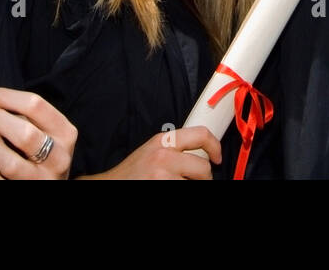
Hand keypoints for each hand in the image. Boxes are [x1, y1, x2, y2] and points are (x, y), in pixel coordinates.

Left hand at [0, 86, 77, 179]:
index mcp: (66, 133)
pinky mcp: (24, 192)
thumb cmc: (44, 155)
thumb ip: (29, 117)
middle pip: (24, 133)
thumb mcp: (49, 132)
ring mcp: (42, 179)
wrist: (50, 186)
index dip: (5, 96)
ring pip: (9, 162)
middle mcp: (58, 158)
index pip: (35, 105)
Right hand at [79, 127, 221, 179]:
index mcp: (164, 140)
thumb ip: (175, 149)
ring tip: (176, 184)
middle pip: (203, 168)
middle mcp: (164, 156)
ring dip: (189, 186)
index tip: (217, 158)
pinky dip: (181, 193)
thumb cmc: (132, 173)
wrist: (111, 185)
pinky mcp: (161, 189)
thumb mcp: (153, 150)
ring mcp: (163, 176)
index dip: (215, 147)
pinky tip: (170, 189)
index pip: (201, 134)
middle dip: (203, 179)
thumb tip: (203, 155)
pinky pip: (185, 190)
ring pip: (194, 184)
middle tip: (195, 181)